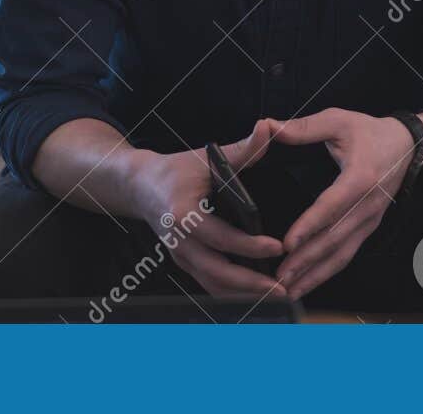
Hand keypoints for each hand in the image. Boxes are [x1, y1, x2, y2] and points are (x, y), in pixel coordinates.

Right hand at [134, 121, 286, 298]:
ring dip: (244, 293)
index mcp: (183, 214)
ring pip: (213, 284)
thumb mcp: (206, 158)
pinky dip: (232, 291)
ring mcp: (180, 255)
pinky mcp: (184, 262)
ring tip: (276, 294)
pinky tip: (256, 292)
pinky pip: (208, 283)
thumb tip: (267, 128)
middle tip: (282, 288)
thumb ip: (241, 149)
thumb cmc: (175, 170)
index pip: (220, 237)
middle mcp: (179, 241)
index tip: (277, 247)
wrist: (140, 186)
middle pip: (216, 271)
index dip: (250, 246)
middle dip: (250, 283)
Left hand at [265, 108, 416, 298]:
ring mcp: (370, 221)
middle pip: (334, 239)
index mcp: (360, 177)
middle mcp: (367, 205)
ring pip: (342, 254)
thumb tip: (270, 128)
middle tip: (280, 277)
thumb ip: (305, 128)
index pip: (331, 207)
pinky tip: (308, 282)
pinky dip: (327, 272)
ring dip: (315, 274)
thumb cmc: (372, 133)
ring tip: (290, 289)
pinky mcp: (368, 229)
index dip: (309, 226)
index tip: (288, 243)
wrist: (409, 147)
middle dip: (306, 261)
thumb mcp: (339, 121)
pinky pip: (347, 254)